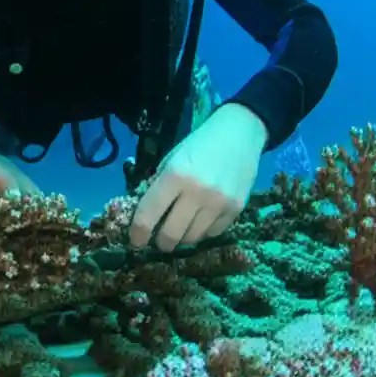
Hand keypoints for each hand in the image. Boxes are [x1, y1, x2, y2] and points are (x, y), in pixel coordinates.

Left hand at [130, 103, 267, 250]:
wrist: (239, 133)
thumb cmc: (199, 145)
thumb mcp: (170, 159)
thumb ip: (158, 186)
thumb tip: (146, 215)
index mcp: (174, 176)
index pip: (148, 215)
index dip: (138, 233)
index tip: (136, 241)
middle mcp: (196, 192)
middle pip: (171, 234)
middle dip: (161, 243)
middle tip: (159, 242)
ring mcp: (218, 203)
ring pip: (193, 237)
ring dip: (182, 238)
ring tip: (180, 231)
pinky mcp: (236, 209)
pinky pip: (213, 233)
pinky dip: (203, 231)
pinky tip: (200, 222)